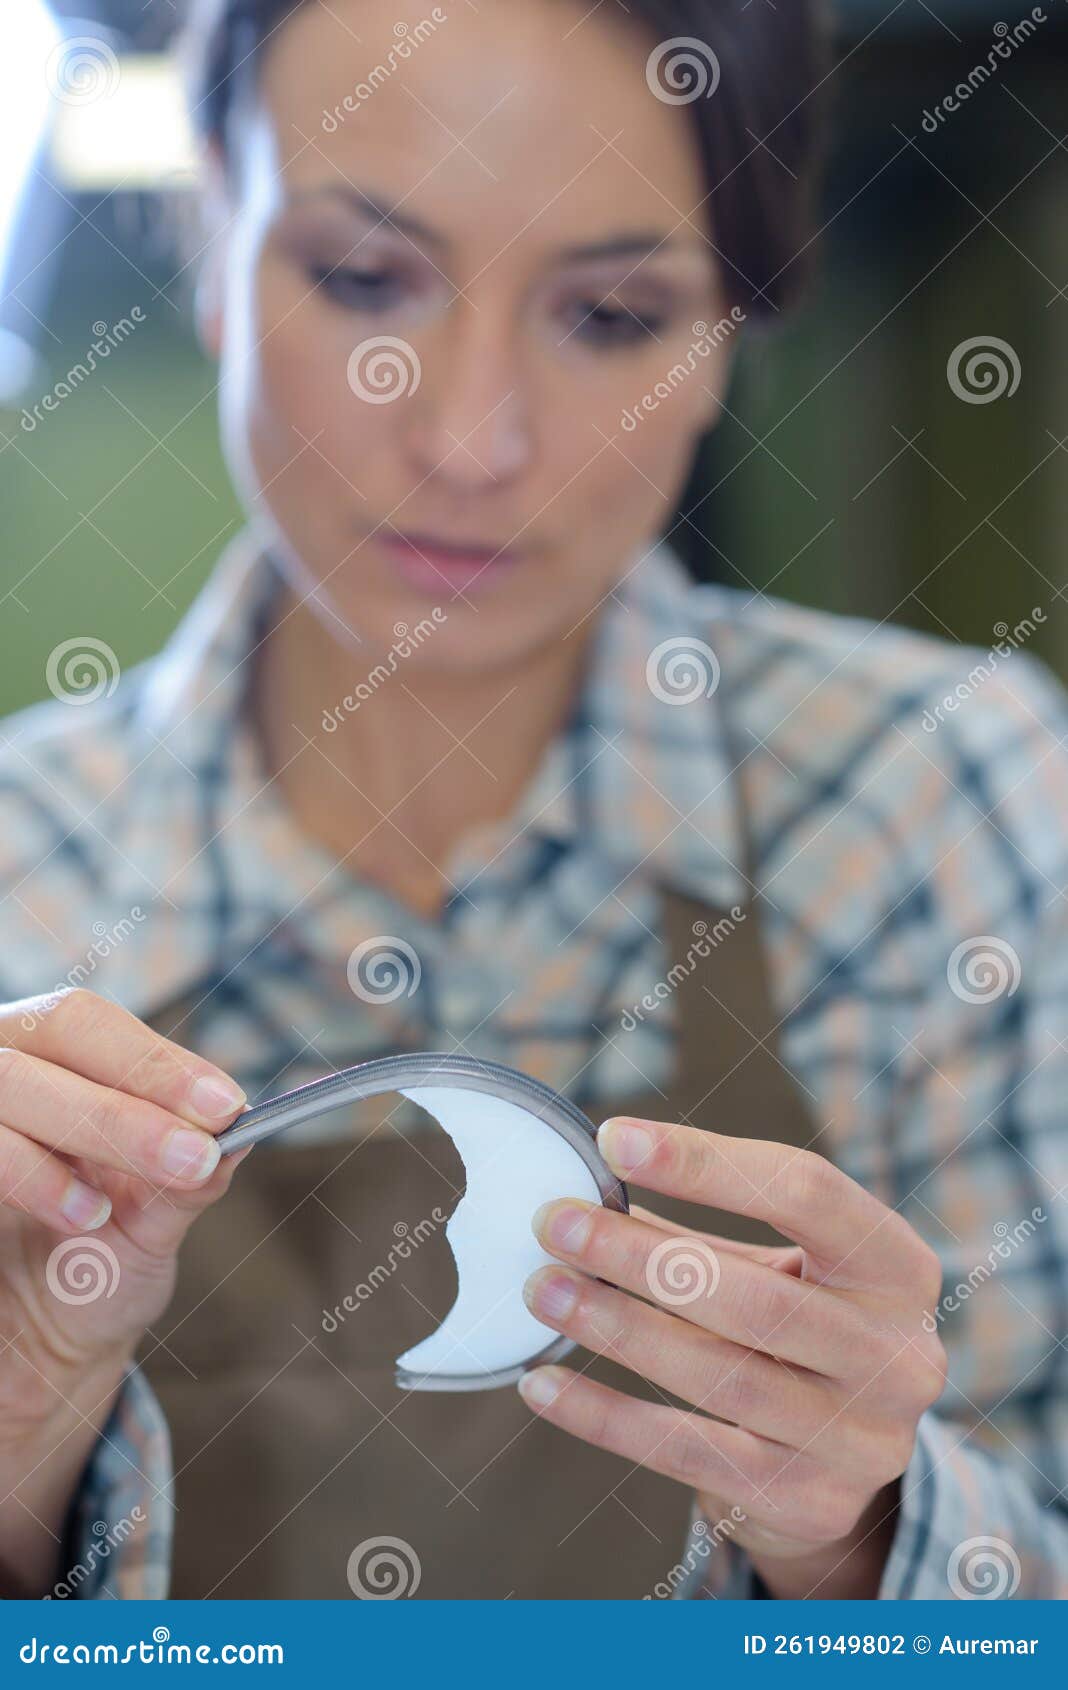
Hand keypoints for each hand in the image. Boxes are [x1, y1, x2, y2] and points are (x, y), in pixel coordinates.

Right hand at [0, 989, 247, 1589]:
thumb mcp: (143, 1222)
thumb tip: (229, 1134)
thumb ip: (174, 1175)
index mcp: (46, 1054)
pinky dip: (18, 1181)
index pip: (89, 1025)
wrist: (17, 1348)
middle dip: (116, 1105)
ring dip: (64, 1145)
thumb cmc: (88, 1262)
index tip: (224, 1107)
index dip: (150, 1059)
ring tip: (115, 1211)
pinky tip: (72, 1224)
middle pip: (34, 1051)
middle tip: (195, 1155)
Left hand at [518, 1117, 946, 1598]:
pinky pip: (686, 1452)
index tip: (613, 1140)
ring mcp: (859, 1440)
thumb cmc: (801, 1330)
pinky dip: (605, 1415)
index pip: (808, 1192)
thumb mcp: (784, 1269)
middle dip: (640, 1256)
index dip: (706, 1163)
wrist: (850, 1463)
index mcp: (898, 1268)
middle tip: (555, 1224)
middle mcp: (898, 1357)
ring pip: (718, 1376)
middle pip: (755, 1295)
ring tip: (543, 1290)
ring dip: (615, 1327)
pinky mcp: (806, 1502)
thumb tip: (587, 1185)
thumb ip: (700, 1230)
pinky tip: (543, 1383)